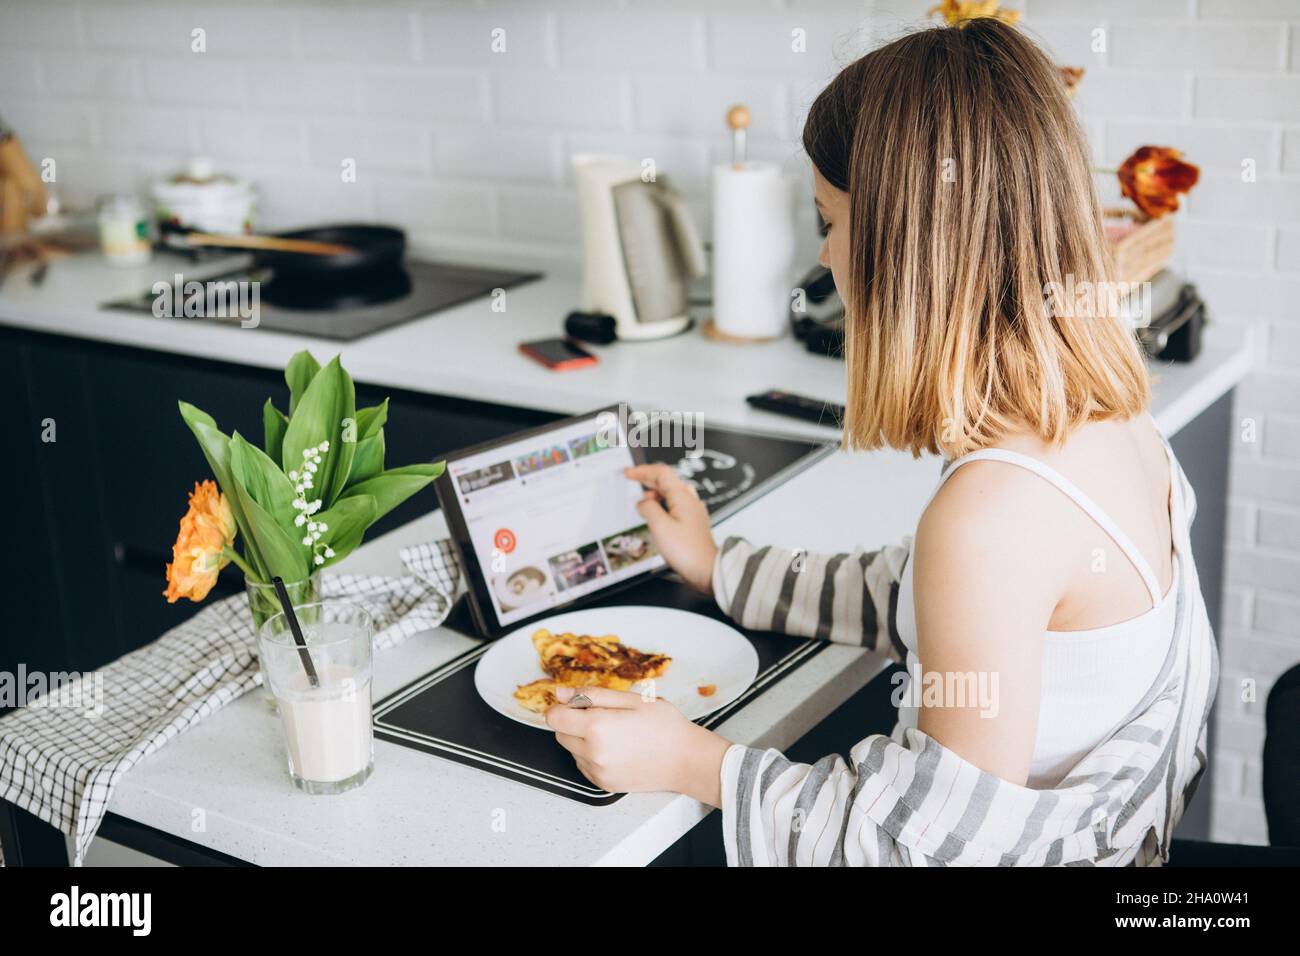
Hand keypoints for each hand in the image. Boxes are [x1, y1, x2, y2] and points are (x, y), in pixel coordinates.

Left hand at [546, 686, 730, 805]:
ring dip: (582, 739)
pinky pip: (583, 765)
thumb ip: (592, 695)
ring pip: (571, 750)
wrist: (686, 760)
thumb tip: (561, 693)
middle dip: (574, 722)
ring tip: (614, 733)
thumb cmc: (664, 726)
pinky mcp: (603, 784)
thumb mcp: (631, 699)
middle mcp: (593, 753)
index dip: (563, 707)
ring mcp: (598, 771)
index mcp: (597, 727)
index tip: (578, 704)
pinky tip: (616, 748)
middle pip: (560, 733)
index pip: (554, 717)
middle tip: (604, 716)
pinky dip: (591, 756)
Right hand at [624, 463, 717, 593]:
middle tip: (632, 481)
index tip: (629, 473)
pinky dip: (662, 505)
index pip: (662, 473)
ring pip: (671, 493)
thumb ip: (649, 509)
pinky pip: (675, 505)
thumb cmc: (688, 551)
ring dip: (655, 493)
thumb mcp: (661, 527)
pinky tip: (656, 515)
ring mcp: (692, 511)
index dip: (643, 471)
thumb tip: (643, 503)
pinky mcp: (692, 522)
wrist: (707, 570)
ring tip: (643, 503)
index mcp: (682, 497)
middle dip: (647, 480)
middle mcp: (690, 501)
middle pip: (667, 481)